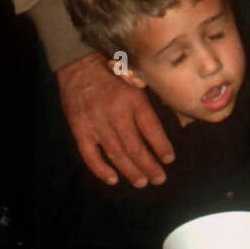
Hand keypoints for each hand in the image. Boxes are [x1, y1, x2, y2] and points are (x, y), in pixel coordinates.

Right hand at [56, 52, 174, 187]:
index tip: (169, 159)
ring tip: (142, 182)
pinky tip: (113, 179)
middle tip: (159, 179)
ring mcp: (96, 124)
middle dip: (149, 165)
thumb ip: (147, 103)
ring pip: (116, 154)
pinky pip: (91, 155)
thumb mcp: (136, 81)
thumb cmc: (114, 72)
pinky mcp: (80, 130)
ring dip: (130, 171)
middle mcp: (116, 114)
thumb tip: (165, 123)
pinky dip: (101, 169)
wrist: (80, 66)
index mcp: (133, 100)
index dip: (161, 146)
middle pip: (135, 146)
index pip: (151, 128)